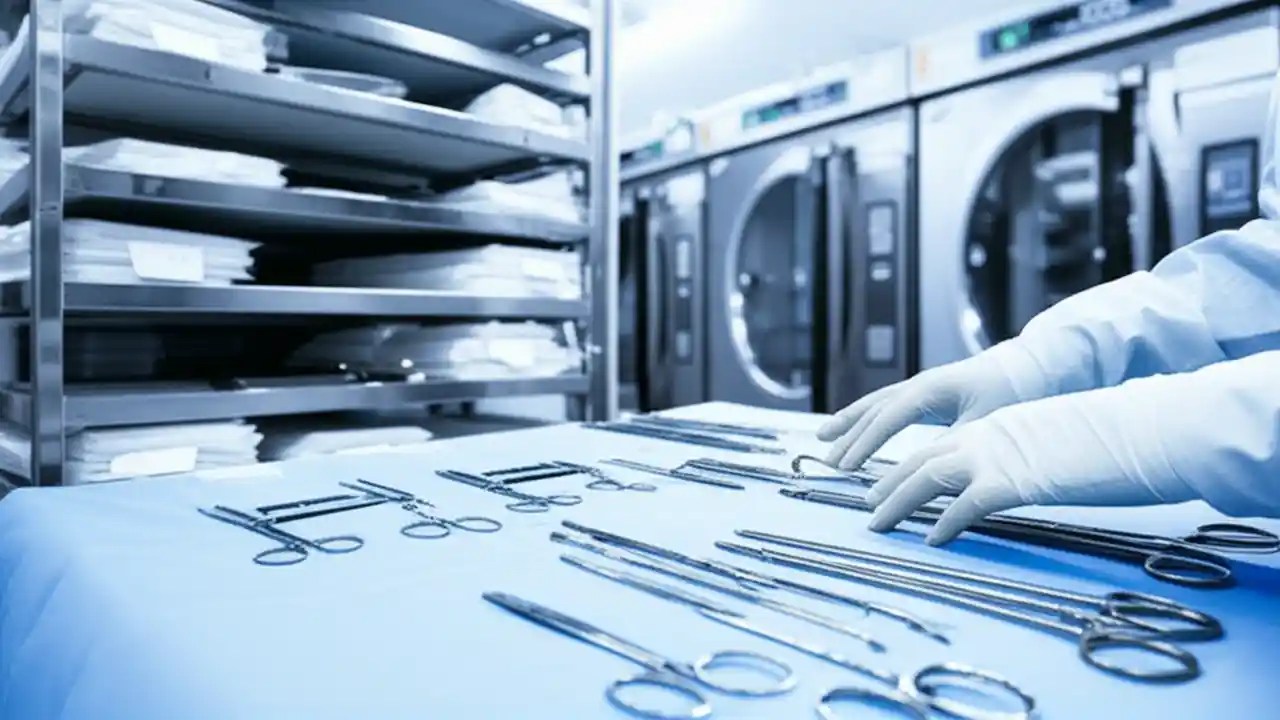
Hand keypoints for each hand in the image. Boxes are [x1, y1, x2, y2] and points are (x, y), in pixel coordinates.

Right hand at [818, 349, 1030, 470]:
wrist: (1029, 365)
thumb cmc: (1011, 390)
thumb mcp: (985, 421)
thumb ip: (954, 442)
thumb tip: (929, 466)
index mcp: (929, 391)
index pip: (886, 420)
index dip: (864, 444)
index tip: (847, 466)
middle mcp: (918, 384)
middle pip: (872, 411)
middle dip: (847, 436)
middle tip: (827, 461)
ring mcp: (920, 386)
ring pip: (874, 404)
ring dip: (848, 422)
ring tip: (823, 438)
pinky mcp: (926, 393)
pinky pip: (886, 404)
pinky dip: (865, 416)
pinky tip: (856, 426)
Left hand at [862, 383, 1197, 544]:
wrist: (1146, 430)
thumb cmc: (1117, 441)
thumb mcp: (1060, 444)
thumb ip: (1035, 457)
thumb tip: (1031, 475)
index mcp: (1002, 425)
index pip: (943, 446)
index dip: (912, 466)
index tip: (890, 485)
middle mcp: (990, 434)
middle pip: (922, 458)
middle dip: (889, 483)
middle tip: (867, 507)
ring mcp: (998, 456)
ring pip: (927, 477)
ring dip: (897, 502)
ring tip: (877, 525)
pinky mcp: (1012, 481)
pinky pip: (963, 506)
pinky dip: (942, 523)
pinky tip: (931, 541)